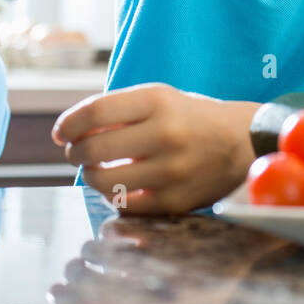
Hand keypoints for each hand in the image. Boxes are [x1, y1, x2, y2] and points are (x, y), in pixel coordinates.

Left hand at [51, 84, 259, 214]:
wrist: (242, 143)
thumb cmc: (191, 118)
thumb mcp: (161, 99)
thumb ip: (119, 111)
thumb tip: (70, 131)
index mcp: (159, 101)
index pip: (96, 112)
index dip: (69, 124)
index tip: (61, 132)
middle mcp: (166, 134)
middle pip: (94, 149)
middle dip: (75, 152)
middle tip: (76, 152)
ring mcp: (171, 171)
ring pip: (104, 181)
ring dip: (90, 176)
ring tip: (94, 169)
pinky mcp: (175, 201)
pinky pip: (125, 205)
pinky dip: (113, 195)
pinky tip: (117, 185)